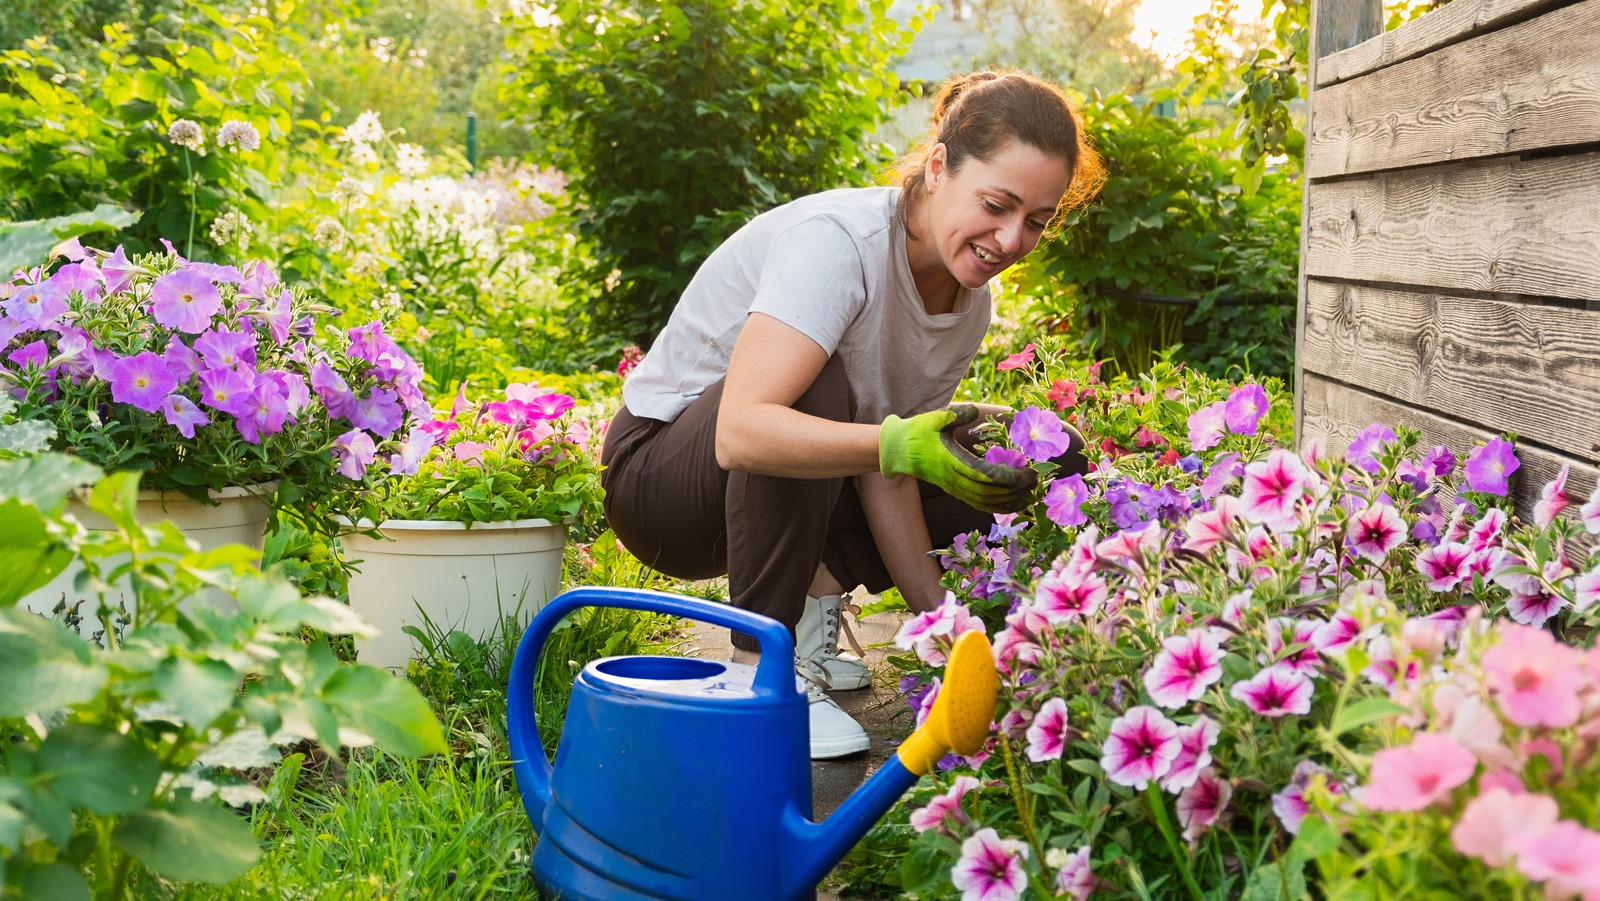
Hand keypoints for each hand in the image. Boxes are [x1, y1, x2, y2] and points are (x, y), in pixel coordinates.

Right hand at [878, 405, 1036, 512]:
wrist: (897, 450)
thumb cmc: (918, 432)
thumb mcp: (936, 418)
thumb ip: (956, 414)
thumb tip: (974, 411)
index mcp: (953, 462)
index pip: (987, 475)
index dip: (1010, 477)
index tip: (1028, 473)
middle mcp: (955, 479)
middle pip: (990, 492)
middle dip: (1015, 490)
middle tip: (1036, 484)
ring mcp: (954, 487)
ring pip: (984, 501)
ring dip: (1007, 503)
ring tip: (1028, 500)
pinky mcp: (953, 490)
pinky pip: (976, 503)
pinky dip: (994, 506)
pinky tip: (1008, 505)